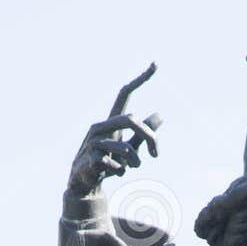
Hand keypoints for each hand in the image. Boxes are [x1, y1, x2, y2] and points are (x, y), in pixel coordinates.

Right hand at [66, 64, 161, 198]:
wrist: (86, 181)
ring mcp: (94, 141)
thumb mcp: (129, 146)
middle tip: (156, 155)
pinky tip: (114, 173)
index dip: (141, 79)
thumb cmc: (108, 161)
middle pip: (131, 119)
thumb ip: (143, 133)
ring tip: (132, 168)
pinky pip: (117, 166)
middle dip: (148, 137)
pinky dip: (121, 172)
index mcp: (111, 120)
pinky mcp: (91, 159)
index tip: (156, 64)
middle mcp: (101, 126)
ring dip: (135, 162)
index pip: (125, 94)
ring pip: (126, 148)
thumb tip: (160, 116)